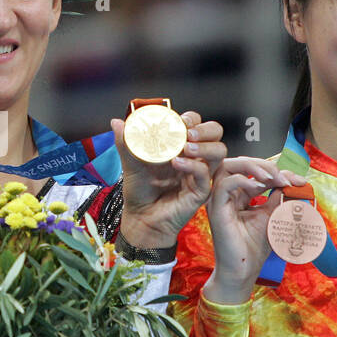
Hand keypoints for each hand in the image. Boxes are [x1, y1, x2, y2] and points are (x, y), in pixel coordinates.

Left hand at [114, 110, 226, 248]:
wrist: (140, 218)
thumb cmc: (139, 191)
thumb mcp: (130, 163)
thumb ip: (126, 142)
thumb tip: (116, 122)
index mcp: (180, 146)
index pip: (197, 124)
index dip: (192, 119)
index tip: (179, 120)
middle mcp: (194, 158)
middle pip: (215, 133)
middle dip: (205, 129)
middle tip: (188, 133)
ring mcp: (199, 174)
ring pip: (219, 151)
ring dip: (204, 145)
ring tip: (185, 148)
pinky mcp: (200, 191)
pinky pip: (206, 174)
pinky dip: (193, 166)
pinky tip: (177, 164)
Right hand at [202, 157, 304, 303]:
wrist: (244, 270)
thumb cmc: (255, 247)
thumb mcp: (273, 215)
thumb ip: (279, 196)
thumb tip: (291, 179)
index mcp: (238, 195)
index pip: (251, 170)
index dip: (274, 169)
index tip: (298, 181)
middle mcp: (226, 195)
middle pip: (236, 162)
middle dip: (261, 164)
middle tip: (282, 177)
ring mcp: (218, 200)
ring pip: (226, 167)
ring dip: (252, 167)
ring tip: (271, 178)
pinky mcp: (216, 209)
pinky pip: (224, 185)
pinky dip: (244, 180)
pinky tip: (261, 186)